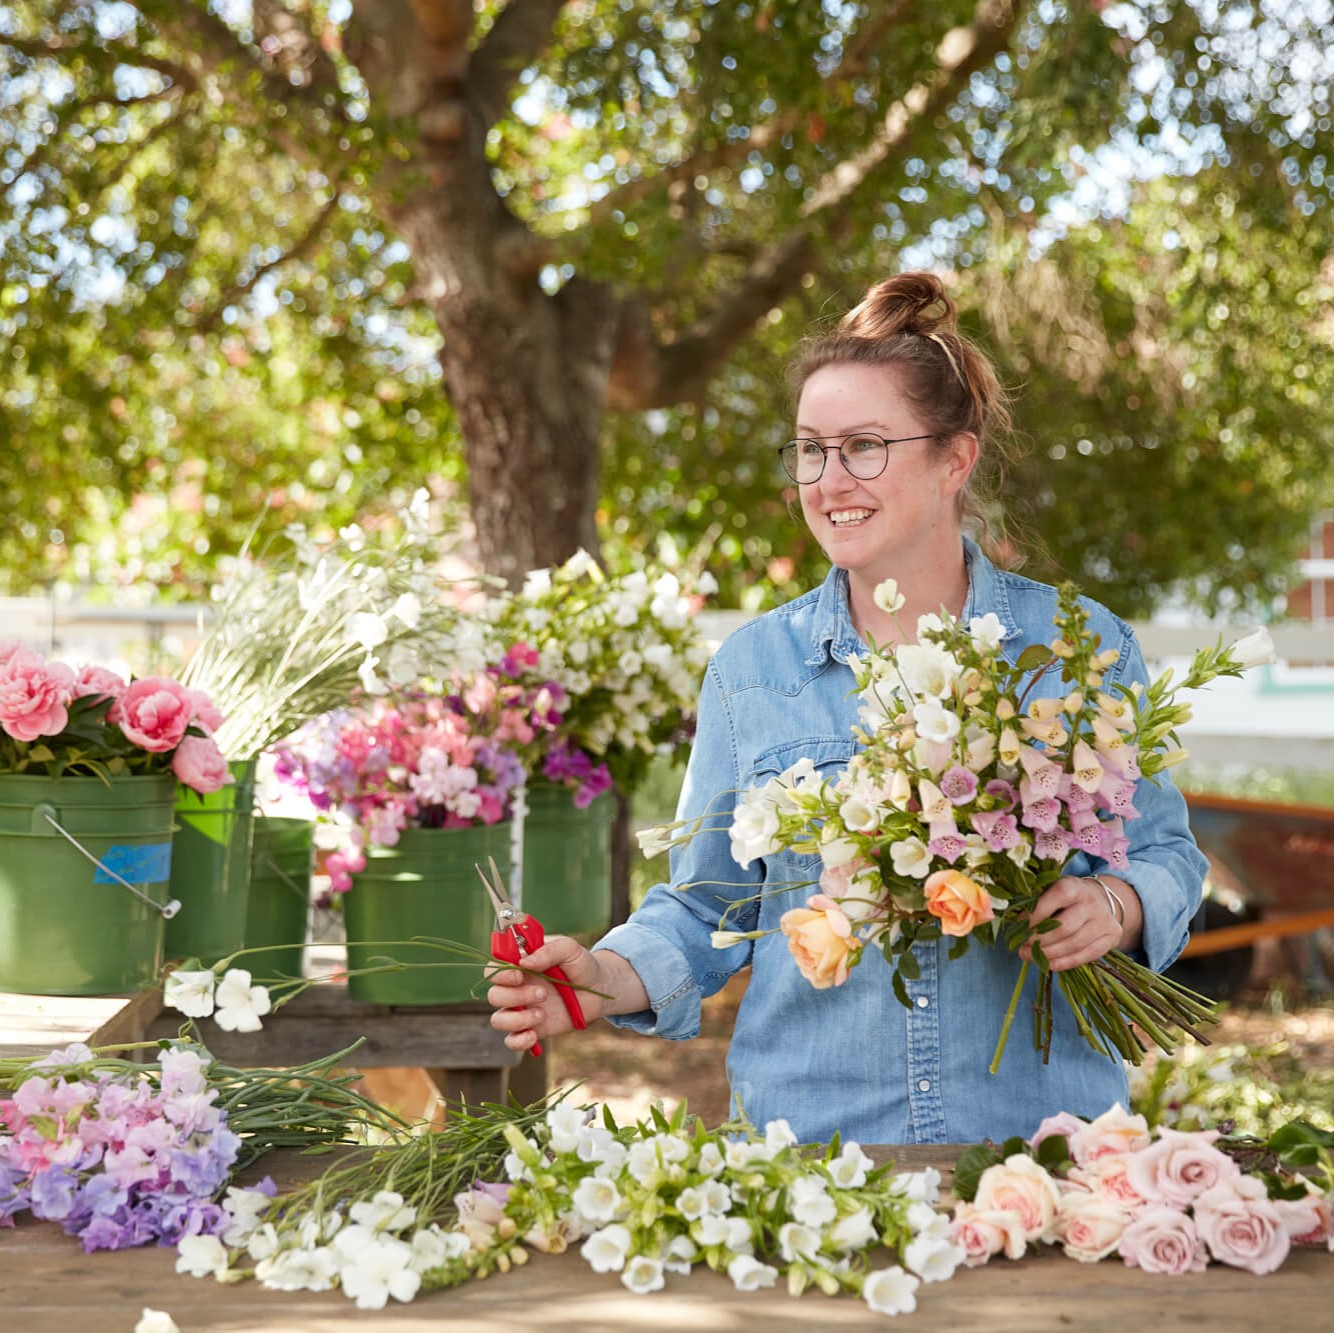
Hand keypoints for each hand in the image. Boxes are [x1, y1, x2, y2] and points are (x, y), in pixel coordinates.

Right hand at [485, 935, 608, 1052]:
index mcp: (520, 967)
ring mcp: (523, 1010)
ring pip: (498, 1019)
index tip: (520, 975)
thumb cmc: (581, 965)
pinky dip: (518, 1041)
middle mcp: (516, 988)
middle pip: (494, 996)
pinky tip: (533, 1035)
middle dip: (515, 996)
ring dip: (517, 1019)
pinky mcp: (532, 1029)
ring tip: (543, 1014)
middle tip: (543, 993)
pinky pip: (511, 1041)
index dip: (500, 974)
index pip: (493, 970)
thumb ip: (548, 951)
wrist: (598, 990)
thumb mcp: (570, 949)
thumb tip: (524, 963)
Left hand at [1019, 875, 1133, 971]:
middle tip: (1021, 947)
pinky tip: (1048, 965)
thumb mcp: (1051, 889)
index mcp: (1074, 886)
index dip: (1035, 915)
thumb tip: (1014, 922)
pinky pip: (1087, 955)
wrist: (1099, 899)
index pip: (1056, 899)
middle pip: (1065, 927)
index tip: (1019, 927)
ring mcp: (1105, 921)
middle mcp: (1092, 903)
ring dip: (1049, 954)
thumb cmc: (1066, 897)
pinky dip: (1065, 962)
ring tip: (1029, 956)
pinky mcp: (1112, 937)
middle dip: (1039, 940)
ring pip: (1075, 943)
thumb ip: (1035, 901)